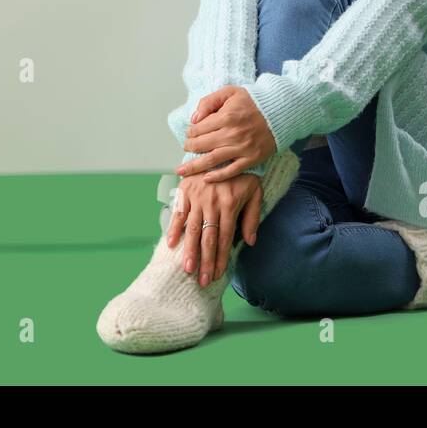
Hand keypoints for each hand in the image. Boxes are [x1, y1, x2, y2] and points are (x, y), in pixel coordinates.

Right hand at [167, 172, 264, 286]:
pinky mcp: (185, 191)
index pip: (224, 239)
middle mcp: (213, 203)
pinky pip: (178, 212)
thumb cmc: (242, 173)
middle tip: (202, 281)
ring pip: (192, 229)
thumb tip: (250, 241)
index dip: (220, 258)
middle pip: (208, 238)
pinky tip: (171, 244)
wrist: (225, 147)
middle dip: (205, 262)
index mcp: (230, 205)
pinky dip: (173, 228)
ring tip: (187, 269)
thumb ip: (252, 217)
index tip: (216, 275)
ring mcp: (197, 197)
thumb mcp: (255, 192)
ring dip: (189, 251)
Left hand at [178, 85, 276, 181]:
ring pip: (212, 160)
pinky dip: (218, 176)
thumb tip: (194, 118)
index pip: (199, 128)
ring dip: (194, 166)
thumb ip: (209, 101)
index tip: (190, 133)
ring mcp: (242, 148)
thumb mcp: (230, 92)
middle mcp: (233, 134)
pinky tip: (206, 178)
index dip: (190, 132)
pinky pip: (232, 171)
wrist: (280, 112)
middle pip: (202, 145)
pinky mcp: (251, 159)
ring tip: (182, 171)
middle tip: (186, 148)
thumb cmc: (253, 101)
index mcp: (227, 116)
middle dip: (189, 148)